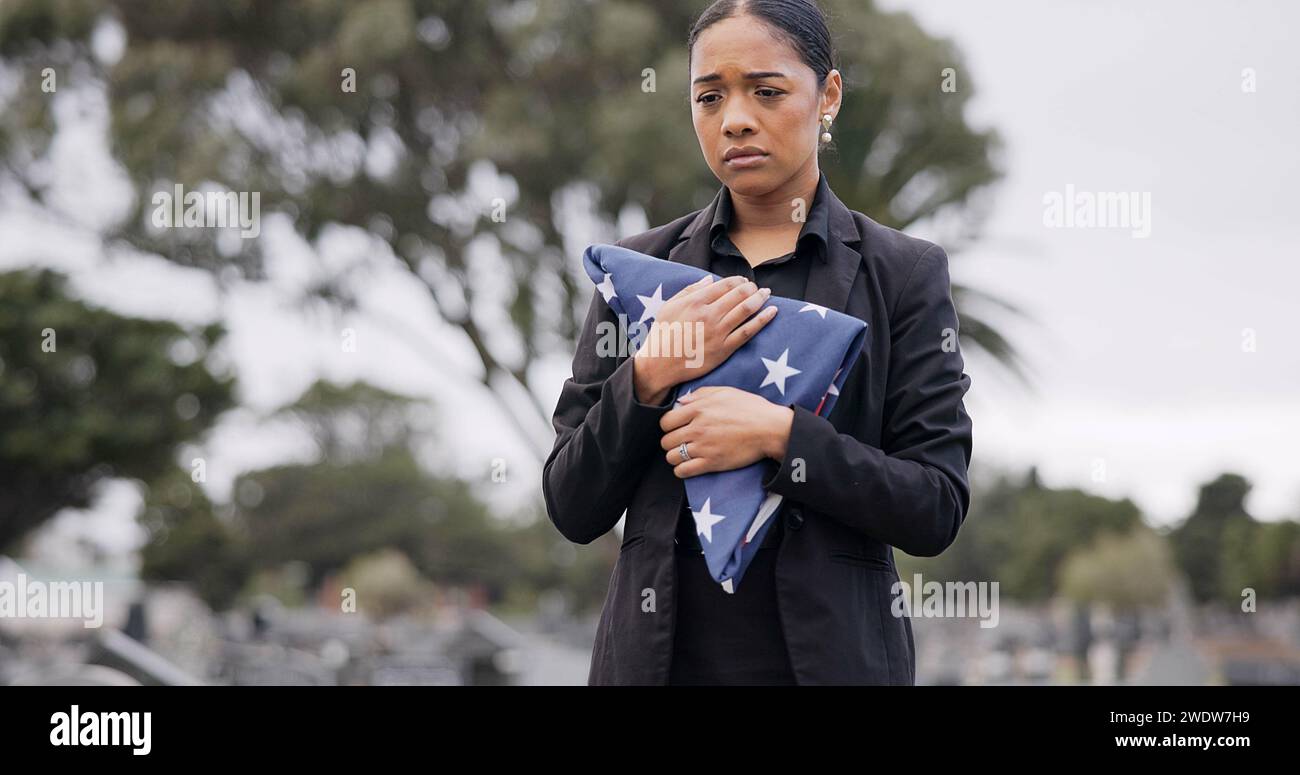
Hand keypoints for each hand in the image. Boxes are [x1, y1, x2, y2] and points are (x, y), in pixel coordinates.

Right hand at [633, 275, 776, 403]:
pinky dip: (763, 319)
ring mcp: (718, 332)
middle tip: (755, 287)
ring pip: (746, 309)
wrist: (660, 365)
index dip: (738, 280)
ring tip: (766, 293)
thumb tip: (709, 279)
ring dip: (760, 298)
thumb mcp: (669, 306)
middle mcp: (709, 314)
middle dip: (751, 288)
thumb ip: (689, 290)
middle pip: (738, 294)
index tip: (743, 281)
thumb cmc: (663, 334)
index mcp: (696, 302)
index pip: (725, 284)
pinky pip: (748, 331)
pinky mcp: (724, 349)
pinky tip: (772, 311)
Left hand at [659, 386, 793, 477]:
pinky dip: (682, 470)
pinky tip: (689, 466)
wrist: (770, 429)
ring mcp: (703, 447)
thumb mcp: (725, 392)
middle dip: (671, 442)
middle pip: (666, 441)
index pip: (665, 422)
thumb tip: (680, 402)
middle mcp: (697, 428)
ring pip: (672, 457)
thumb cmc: (750, 408)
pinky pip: (683, 471)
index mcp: (698, 409)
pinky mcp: (711, 463)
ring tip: (685, 454)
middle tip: (681, 442)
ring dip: (675, 457)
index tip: (676, 428)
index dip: (669, 426)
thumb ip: (699, 394)